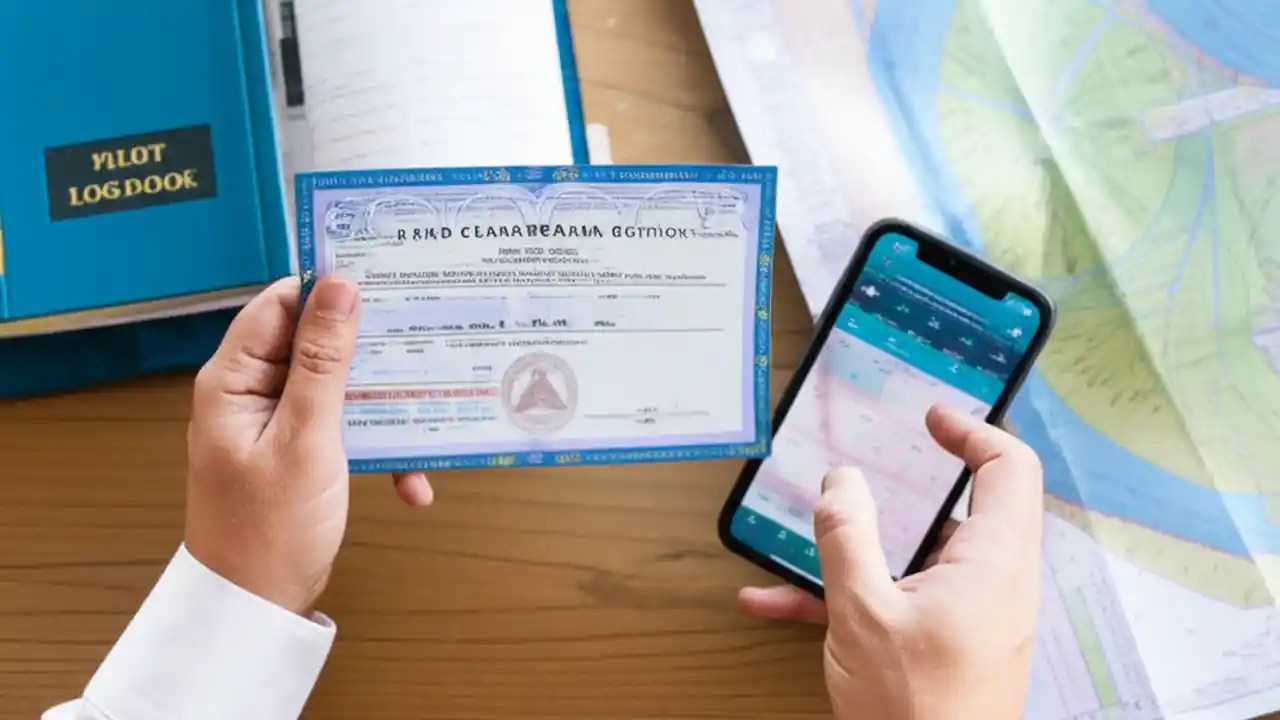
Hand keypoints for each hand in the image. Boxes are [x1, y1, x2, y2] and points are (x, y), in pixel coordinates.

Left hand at [184, 275, 434, 615]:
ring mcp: (278, 424)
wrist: (257, 609)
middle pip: (316, 343)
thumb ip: (322, 361)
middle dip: (370, 347)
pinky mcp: (301, 452)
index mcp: (234, 380)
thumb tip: (339, 287)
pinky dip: (378, 449)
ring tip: (427, 412)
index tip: (383, 279)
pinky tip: (410, 480)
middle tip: (423, 338)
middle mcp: (252, 394)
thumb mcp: (305, 438)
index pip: (280, 305)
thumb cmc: (267, 530)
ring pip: (340, 387)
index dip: (326, 288)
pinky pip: (347, 429)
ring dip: (383, 405)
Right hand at [738, 406, 1042, 719]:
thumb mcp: (862, 613)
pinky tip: (777, 604)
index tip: (930, 417)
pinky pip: (902, 600)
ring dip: (860, 550)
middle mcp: (994, 585)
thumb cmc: (913, 711)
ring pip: (919, 559)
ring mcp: (973, 618)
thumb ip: (847, 537)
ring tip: (800, 542)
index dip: (974, 431)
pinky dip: (852, 595)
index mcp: (993, 564)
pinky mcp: (949, 646)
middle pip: (962, 510)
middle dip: (903, 491)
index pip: (1009, 469)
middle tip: (869, 464)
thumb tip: (840, 479)